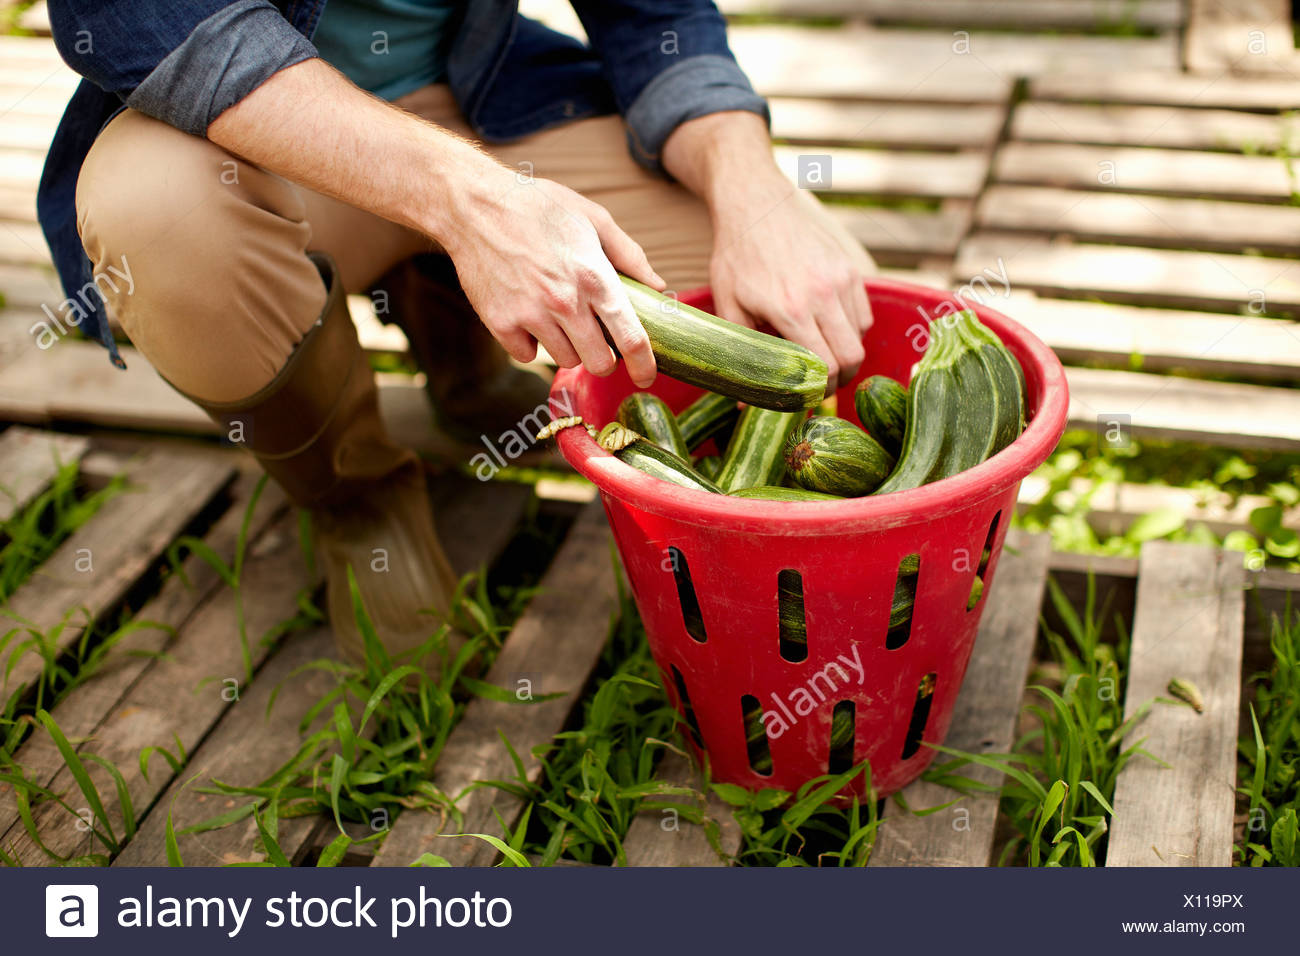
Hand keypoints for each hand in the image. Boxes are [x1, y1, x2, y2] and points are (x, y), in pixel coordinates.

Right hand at [442, 168, 664, 386]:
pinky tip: (529, 317)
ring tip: (558, 317)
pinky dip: (531, 343)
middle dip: (604, 358)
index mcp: (594, 276)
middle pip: (599, 362)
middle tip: (597, 341)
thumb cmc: (538, 207)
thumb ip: (630, 256)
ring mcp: (530, 315)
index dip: (644, 366)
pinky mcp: (500, 323)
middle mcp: (565, 302)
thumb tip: (658, 287)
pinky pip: (527, 355)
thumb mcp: (593, 218)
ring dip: (568, 347)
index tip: (646, 377)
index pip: (631, 338)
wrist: (474, 205)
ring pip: (565, 360)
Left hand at [709, 180, 875, 389]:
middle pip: (851, 358)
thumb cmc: (736, 256)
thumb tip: (742, 402)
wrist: (756, 203)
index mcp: (791, 309)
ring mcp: (841, 279)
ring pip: (859, 337)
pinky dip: (851, 329)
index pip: (824, 367)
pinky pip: (862, 313)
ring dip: (844, 353)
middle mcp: (823, 294)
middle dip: (838, 379)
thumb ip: (742, 353)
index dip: (818, 390)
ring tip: (821, 355)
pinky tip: (828, 328)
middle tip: (820, 385)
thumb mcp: (729, 306)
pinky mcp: (850, 268)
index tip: (806, 395)